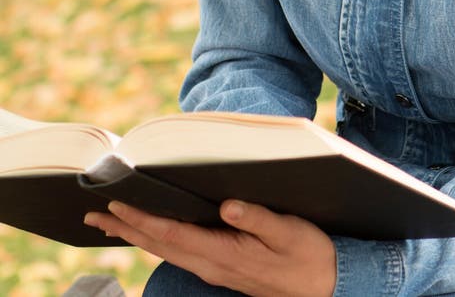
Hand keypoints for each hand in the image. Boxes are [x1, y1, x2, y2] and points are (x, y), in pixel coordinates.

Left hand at [84, 199, 336, 296]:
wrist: (324, 287)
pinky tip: (152, 233)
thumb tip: (227, 205)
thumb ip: (258, 217)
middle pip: (159, 245)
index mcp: (223, 253)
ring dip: (136, 235)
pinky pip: (178, 252)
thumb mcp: (288, 231)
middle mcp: (211, 264)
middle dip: (125, 228)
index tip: (116, 205)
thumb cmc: (308, 255)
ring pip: (165, 250)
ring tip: (111, 223)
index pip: (172, 234)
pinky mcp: (221, 267)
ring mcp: (214, 268)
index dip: (142, 219)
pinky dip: (156, 239)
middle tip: (93, 215)